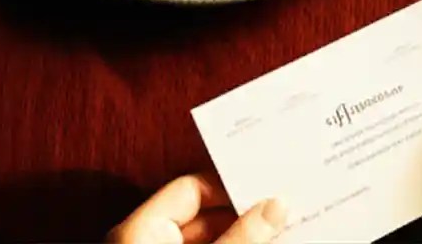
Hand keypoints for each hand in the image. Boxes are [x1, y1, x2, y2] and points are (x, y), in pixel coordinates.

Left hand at [107, 172, 286, 243]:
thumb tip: (276, 206)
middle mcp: (144, 242)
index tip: (265, 183)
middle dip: (242, 213)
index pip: (190, 188)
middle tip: (281, 207)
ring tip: (281, 228)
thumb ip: (241, 237)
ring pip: (208, 240)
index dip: (230, 183)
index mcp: (140, 228)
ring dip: (241, 236)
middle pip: (202, 216)